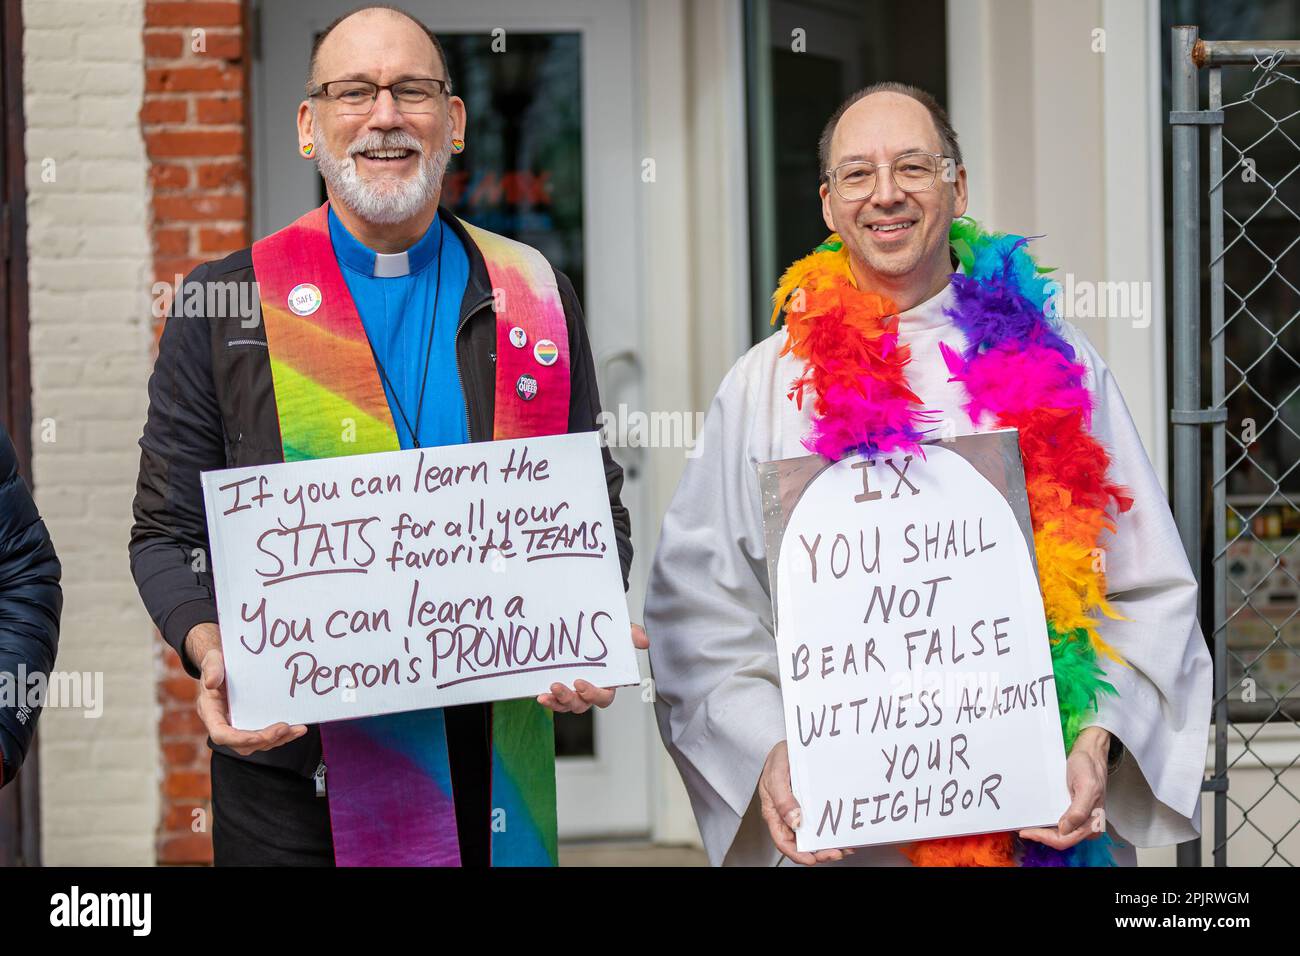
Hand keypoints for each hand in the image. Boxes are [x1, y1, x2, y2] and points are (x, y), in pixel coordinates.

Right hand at [186, 623, 307, 755]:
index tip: (257, 737)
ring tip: (297, 729)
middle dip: (265, 740)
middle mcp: (224, 723)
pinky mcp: (252, 722)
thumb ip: (212, 669)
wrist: (225, 662)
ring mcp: (239, 724)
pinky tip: (298, 728)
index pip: (221, 734)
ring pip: (258, 743)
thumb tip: (211, 682)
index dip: (238, 739)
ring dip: (279, 739)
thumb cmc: (217, 661)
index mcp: (211, 712)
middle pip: (243, 744)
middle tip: (284, 728)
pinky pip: (267, 735)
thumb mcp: (212, 660)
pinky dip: (283, 734)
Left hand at [536, 623, 647, 713]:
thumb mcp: (620, 631)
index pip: (604, 697)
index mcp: (606, 682)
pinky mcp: (557, 688)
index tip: (580, 684)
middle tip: (561, 686)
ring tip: (546, 693)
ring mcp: (572, 692)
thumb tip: (643, 641)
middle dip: (571, 699)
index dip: (593, 694)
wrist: (581, 626)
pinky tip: (539, 696)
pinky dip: (547, 700)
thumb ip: (632, 634)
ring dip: (557, 702)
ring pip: (566, 705)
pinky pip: (553, 700)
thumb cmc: (606, 635)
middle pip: (582, 705)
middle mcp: (588, 691)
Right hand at [759, 740, 852, 864]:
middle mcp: (788, 817)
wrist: (789, 745)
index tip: (812, 859)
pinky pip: (822, 823)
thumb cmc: (778, 758)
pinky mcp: (812, 806)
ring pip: (814, 837)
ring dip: (829, 845)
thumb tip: (794, 822)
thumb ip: (782, 798)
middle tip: (836, 853)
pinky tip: (844, 834)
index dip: (797, 854)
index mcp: (775, 813)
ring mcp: (801, 812)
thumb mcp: (776, 775)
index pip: (783, 841)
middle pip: (801, 844)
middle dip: (819, 853)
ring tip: (846, 847)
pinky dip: (833, 832)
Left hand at [1019, 726, 1110, 850]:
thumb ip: (1079, 810)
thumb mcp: (1087, 786)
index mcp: (1093, 823)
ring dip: (1042, 832)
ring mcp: (1079, 821)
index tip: (1027, 832)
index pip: (1065, 839)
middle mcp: (1086, 826)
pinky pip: (1058, 824)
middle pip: (1060, 839)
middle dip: (1041, 836)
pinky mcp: (1072, 813)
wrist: (1090, 755)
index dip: (1045, 838)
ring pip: (1058, 834)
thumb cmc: (1089, 768)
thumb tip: (1065, 829)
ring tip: (1026, 826)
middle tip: (1023, 830)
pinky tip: (1035, 820)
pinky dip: (1046, 825)